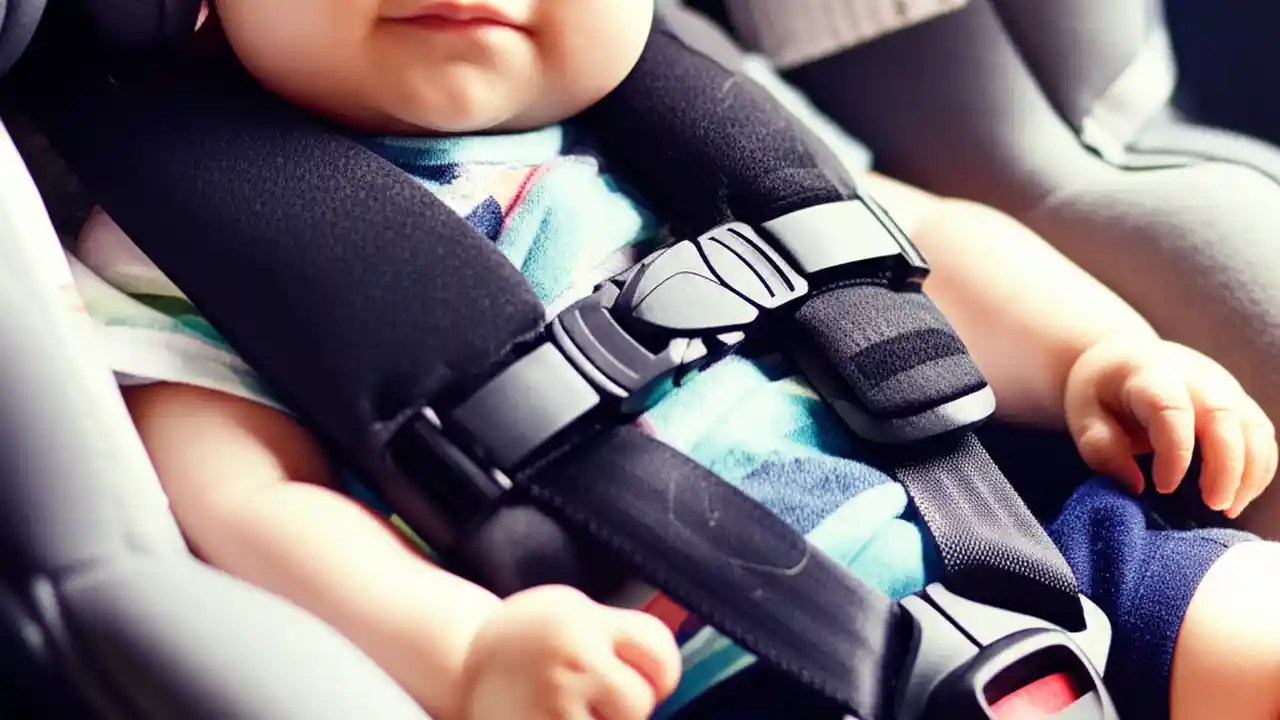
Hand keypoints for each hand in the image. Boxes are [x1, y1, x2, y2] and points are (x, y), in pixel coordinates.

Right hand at [461, 585, 681, 719]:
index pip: (658, 650)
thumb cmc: (528, 638)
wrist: (462, 662)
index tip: (652, 675)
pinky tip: (559, 715)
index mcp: (584, 624)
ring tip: (573, 708)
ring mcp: (554, 706)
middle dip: (630, 705)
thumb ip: (617, 632)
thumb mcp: (572, 610)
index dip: (662, 669)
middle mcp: (571, 663)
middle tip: (601, 696)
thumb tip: (664, 672)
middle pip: (640, 702)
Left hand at [1064, 339, 1276, 517]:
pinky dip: (1258, 468)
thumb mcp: (1083, 414)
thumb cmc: (1103, 390)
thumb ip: (1100, 448)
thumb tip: (1135, 486)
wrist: (1127, 357)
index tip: (1162, 487)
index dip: (1174, 453)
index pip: (1171, 410)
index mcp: (1150, 374)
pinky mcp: (1239, 402)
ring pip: (1254, 428)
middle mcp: (1196, 376)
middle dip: (1226, 467)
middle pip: (1224, 418)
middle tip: (1212, 505)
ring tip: (1227, 508)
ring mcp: (1224, 386)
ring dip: (1249, 472)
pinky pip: (1262, 436)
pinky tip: (1238, 496)